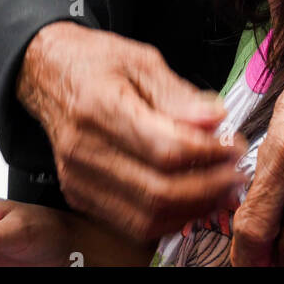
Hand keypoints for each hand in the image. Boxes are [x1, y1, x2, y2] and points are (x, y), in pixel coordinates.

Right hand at [17, 22, 247, 241]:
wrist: (47, 73)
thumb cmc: (94, 62)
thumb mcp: (140, 59)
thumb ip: (178, 94)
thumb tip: (215, 119)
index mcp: (100, 107)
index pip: (165, 148)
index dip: (208, 154)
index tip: (233, 146)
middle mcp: (84, 150)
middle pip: (157, 191)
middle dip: (208, 188)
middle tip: (236, 174)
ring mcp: (79, 179)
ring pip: (146, 218)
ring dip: (193, 210)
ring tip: (222, 191)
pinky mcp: (80, 196)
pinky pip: (131, 224)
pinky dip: (169, 219)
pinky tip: (192, 201)